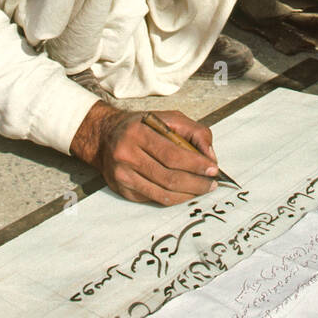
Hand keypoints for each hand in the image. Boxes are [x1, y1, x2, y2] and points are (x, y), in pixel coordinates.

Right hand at [70, 102, 218, 204]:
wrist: (104, 136)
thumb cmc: (141, 126)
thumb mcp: (167, 117)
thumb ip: (193, 131)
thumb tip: (210, 156)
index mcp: (138, 133)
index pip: (172, 154)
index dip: (195, 164)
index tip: (213, 169)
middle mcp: (126, 155)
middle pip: (168, 177)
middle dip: (196, 183)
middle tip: (212, 184)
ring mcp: (122, 176)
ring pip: (162, 193)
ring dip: (187, 194)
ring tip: (202, 189)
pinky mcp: (122, 190)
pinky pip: (153, 199)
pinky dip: (173, 198)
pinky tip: (184, 192)